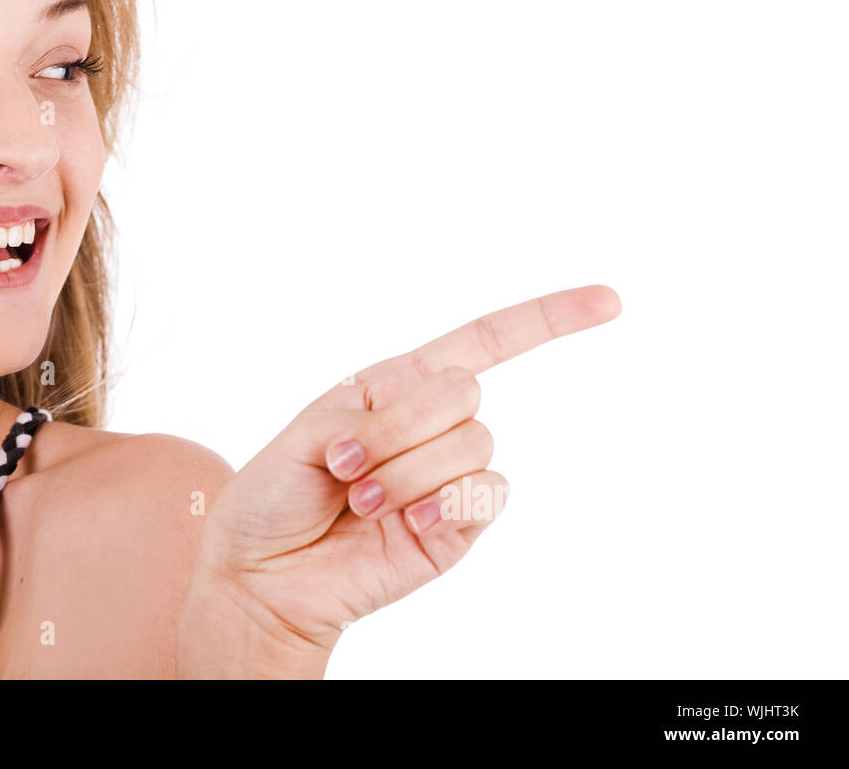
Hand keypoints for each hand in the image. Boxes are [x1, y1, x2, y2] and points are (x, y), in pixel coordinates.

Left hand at [178, 284, 620, 674]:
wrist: (265, 573)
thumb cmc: (276, 495)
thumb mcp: (309, 432)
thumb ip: (371, 415)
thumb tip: (426, 436)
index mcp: (395, 386)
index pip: (483, 342)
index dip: (547, 319)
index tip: (609, 301)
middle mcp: (430, 426)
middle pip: (465, 391)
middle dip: (399, 426)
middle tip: (346, 465)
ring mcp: (448, 477)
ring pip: (472, 444)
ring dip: (407, 472)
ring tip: (359, 501)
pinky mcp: (458, 526)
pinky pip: (484, 496)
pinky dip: (444, 503)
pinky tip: (407, 523)